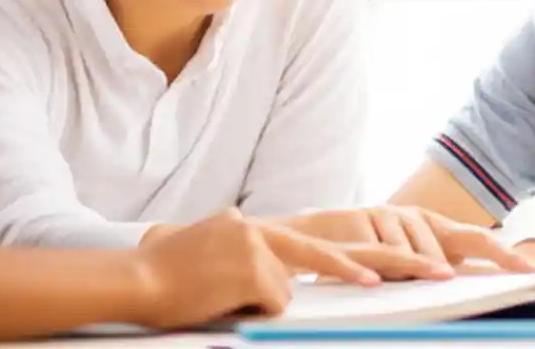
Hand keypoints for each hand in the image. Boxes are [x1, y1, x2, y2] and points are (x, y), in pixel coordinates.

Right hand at [130, 208, 380, 328]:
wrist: (135, 278)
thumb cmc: (163, 278)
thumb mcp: (207, 250)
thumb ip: (242, 253)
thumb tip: (274, 276)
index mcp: (246, 224)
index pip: (304, 241)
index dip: (342, 258)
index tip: (380, 267)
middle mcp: (257, 228)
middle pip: (320, 253)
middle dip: (365, 267)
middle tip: (399, 278)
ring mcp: (258, 244)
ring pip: (282, 291)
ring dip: (255, 304)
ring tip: (214, 296)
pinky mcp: (255, 266)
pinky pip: (271, 303)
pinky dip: (249, 311)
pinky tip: (218, 300)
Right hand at [278, 206, 534, 278]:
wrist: (313, 232)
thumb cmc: (367, 254)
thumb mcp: (403, 267)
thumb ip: (431, 274)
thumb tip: (467, 292)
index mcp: (435, 229)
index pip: (478, 240)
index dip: (505, 255)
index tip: (532, 271)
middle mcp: (417, 217)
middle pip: (440, 255)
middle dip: (435, 275)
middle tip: (432, 284)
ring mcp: (390, 214)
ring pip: (407, 258)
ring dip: (399, 275)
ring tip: (381, 281)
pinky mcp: (361, 217)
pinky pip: (373, 252)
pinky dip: (371, 269)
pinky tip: (374, 281)